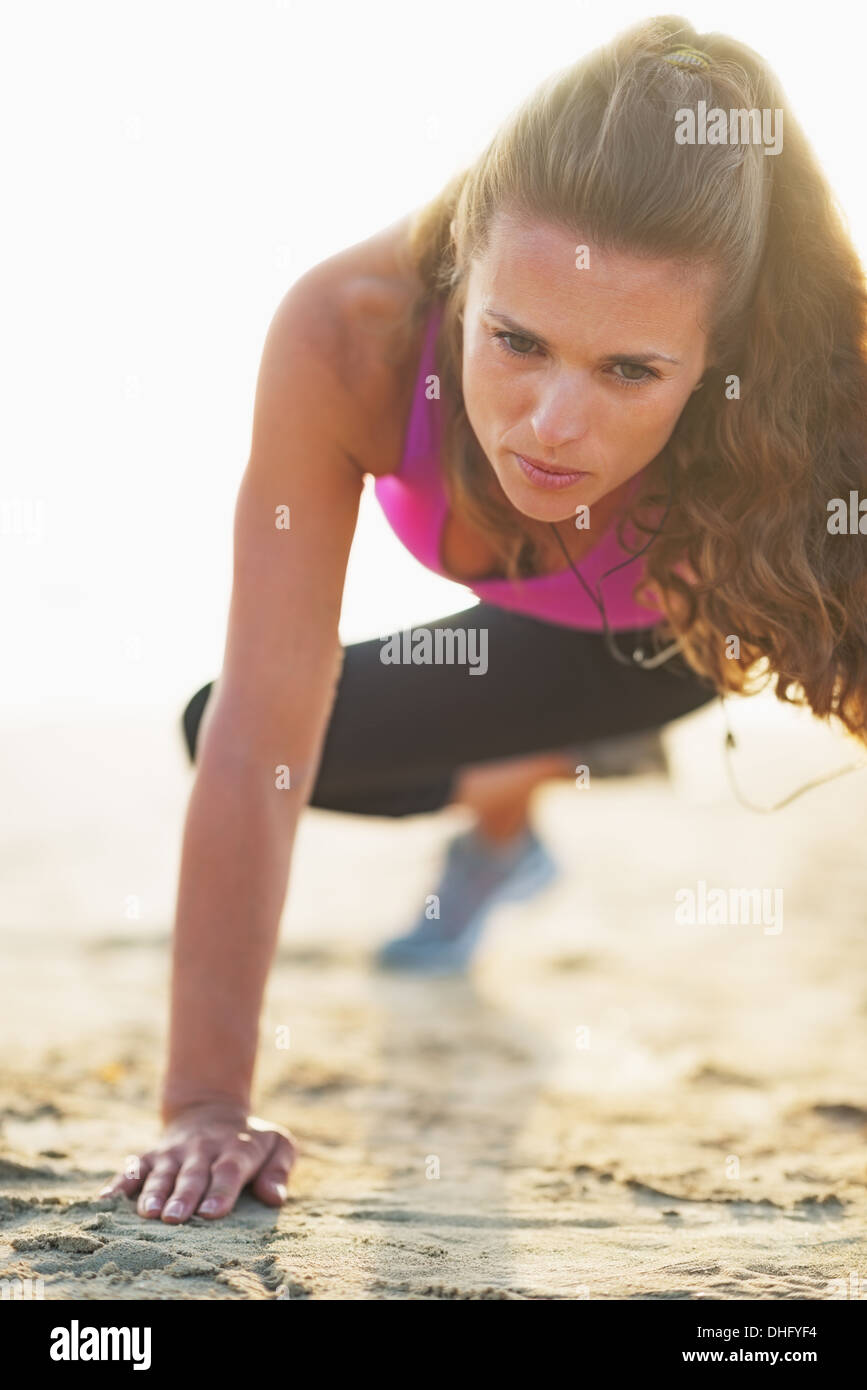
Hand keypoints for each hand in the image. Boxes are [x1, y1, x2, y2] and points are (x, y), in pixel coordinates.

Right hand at [98, 1102, 296, 1223]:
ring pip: (162, 1173)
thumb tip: (275, 1197)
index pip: (228, 1172)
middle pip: (192, 1175)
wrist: (211, 1111)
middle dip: (182, 1196)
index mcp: (235, 1150)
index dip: (220, 1191)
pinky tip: (106, 1201)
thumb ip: (280, 1169)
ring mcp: (174, 1153)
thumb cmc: (249, 1141)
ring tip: (147, 1213)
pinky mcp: (152, 1155)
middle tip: (174, 1218)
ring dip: (153, 1192)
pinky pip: (134, 1168)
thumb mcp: (277, 1145)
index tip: (211, 1213)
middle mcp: (202, 1150)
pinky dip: (120, 1183)